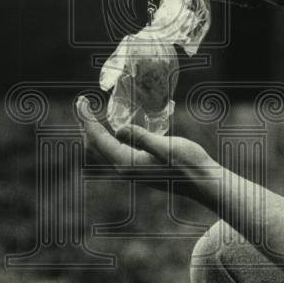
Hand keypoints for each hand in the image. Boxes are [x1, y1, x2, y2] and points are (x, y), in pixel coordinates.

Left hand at [76, 98, 215, 199]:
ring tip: (92, 117)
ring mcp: (131, 172)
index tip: (81, 101)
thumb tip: (118, 130)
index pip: (97, 139)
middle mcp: (125, 170)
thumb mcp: (164, 146)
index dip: (87, 120)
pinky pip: (113, 154)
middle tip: (83, 105)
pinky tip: (115, 131)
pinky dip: (106, 140)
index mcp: (127, 163)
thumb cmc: (187, 163)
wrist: (202, 181)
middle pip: (94, 148)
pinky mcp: (138, 170)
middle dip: (85, 126)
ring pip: (102, 153)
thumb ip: (141, 138)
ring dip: (94, 134)